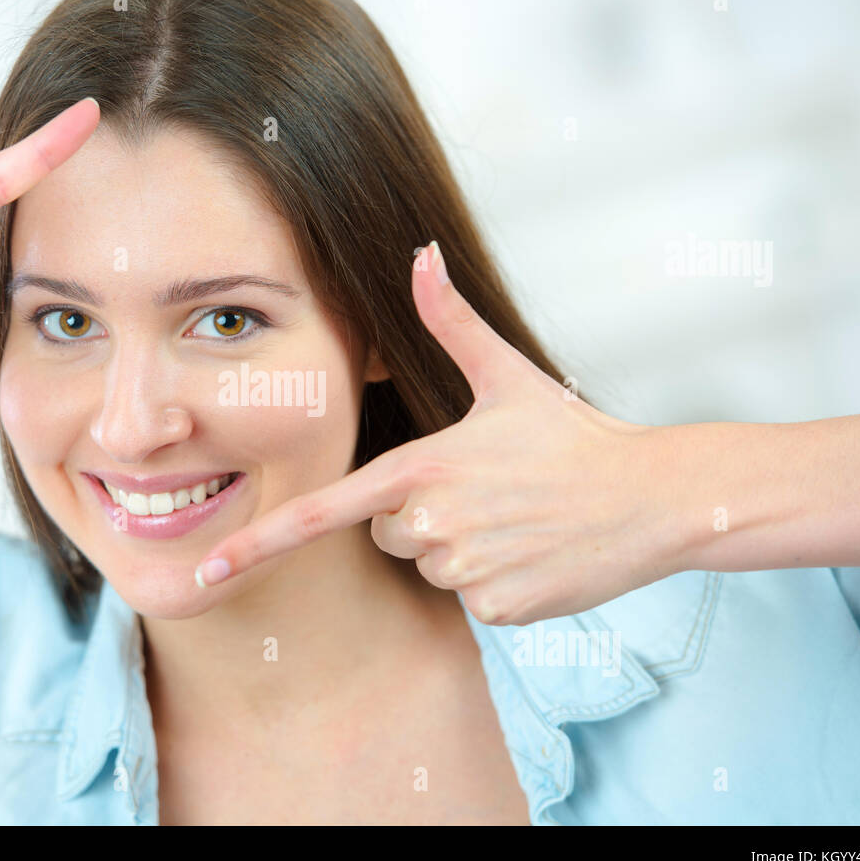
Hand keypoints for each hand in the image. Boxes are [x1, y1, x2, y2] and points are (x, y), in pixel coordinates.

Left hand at [194, 241, 685, 625]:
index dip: (259, 544)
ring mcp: (467, 571)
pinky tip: (532, 549)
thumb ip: (450, 319)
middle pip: (387, 535)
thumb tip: (419, 251)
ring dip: (460, 549)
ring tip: (514, 517)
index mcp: (421, 468)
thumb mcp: (508, 374)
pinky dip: (494, 580)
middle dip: (422, 518)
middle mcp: (434, 525)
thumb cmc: (573, 435)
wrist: (651, 497)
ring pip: (430, 567)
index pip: (322, 512)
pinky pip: (470, 599)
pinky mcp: (498, 609)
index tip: (209, 572)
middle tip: (485, 491)